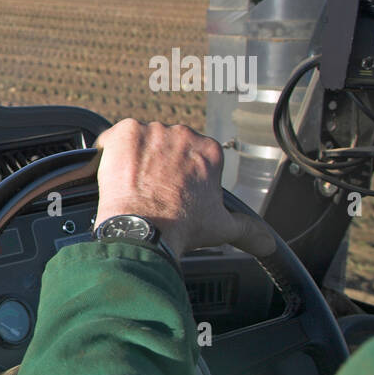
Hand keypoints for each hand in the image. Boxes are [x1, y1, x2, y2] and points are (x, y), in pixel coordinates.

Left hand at [93, 119, 274, 258]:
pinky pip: (109, 140)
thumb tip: (267, 243)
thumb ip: (248, 230)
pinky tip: (112, 177)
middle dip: (153, 166)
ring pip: (137, 143)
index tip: (168, 192)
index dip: (174, 177)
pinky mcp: (124, 133)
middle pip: (162, 147)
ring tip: (129, 188)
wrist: (144, 229)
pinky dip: (106, 156)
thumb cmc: (181, 227)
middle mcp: (183, 134)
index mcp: (209, 151)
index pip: (187, 156)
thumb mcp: (222, 227)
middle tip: (147, 192)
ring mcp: (153, 131)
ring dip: (131, 161)